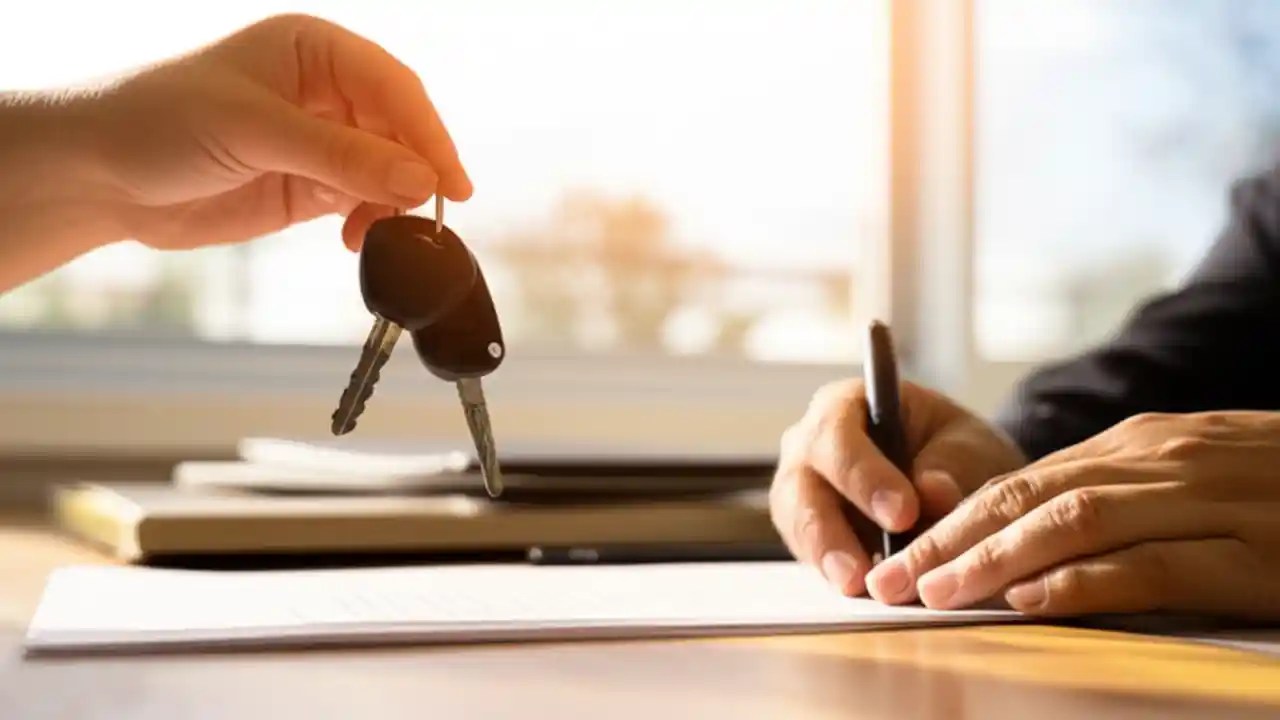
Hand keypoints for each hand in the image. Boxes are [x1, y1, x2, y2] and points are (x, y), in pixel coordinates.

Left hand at [91, 13, 470, 251]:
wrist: (99, 174)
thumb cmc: (158, 120)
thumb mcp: (253, 130)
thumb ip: (340, 156)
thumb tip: (418, 179)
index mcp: (314, 50)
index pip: (394, 88)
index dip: (428, 133)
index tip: (449, 182)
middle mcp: (325, 92)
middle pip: (400, 132)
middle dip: (413, 174)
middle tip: (426, 216)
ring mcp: (319, 143)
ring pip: (387, 173)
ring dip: (393, 205)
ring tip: (380, 232)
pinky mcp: (308, 187)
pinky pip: (362, 204)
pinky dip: (370, 224)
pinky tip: (357, 239)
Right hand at [769, 379, 1025, 595]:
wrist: (952, 477)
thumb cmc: (954, 450)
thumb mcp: (968, 447)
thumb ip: (951, 465)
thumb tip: (933, 492)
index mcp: (844, 405)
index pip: (837, 435)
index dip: (863, 475)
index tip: (902, 513)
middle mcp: (808, 445)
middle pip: (800, 484)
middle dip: (831, 529)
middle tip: (866, 572)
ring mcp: (800, 489)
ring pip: (795, 523)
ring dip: (826, 558)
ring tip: (857, 589)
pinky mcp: (805, 531)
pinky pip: (807, 553)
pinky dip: (832, 573)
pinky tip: (860, 593)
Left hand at [866, 411, 1279, 620]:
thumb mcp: (1193, 479)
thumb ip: (1120, 499)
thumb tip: (1033, 548)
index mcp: (1143, 444)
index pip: (1022, 481)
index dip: (951, 520)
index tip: (898, 556)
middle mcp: (1162, 460)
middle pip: (1030, 497)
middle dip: (949, 540)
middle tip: (889, 581)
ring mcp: (1207, 500)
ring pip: (1075, 522)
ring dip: (994, 559)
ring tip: (935, 592)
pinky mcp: (1250, 555)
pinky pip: (1151, 564)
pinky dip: (1084, 583)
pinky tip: (1032, 600)